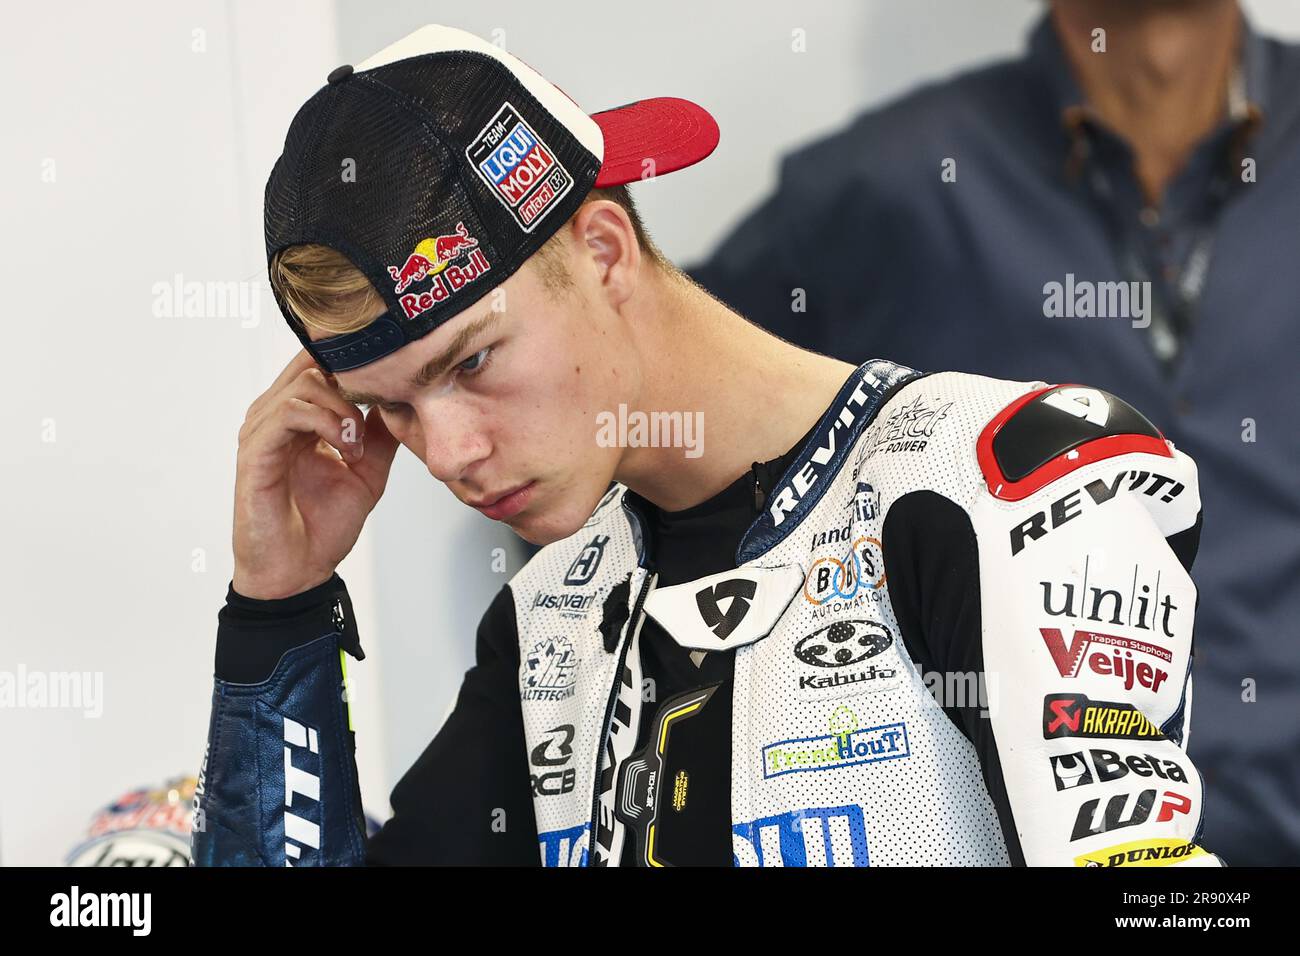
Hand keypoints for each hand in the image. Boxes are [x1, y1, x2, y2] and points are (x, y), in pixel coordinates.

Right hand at [231, 349, 400, 598]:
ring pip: (303, 383)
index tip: (389, 391)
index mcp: (297, 416)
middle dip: (353, 386)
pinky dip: (325, 423)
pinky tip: (346, 448)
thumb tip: (400, 399)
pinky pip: (288, 414)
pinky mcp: (254, 453)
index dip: (356, 367)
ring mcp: (261, 432)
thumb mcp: (368, 471)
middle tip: (374, 423)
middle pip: (312, 362)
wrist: (299, 571)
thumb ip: (380, 433)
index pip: (319, 361)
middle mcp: (274, 416)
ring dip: (343, 409)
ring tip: (358, 445)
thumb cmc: (323, 525)